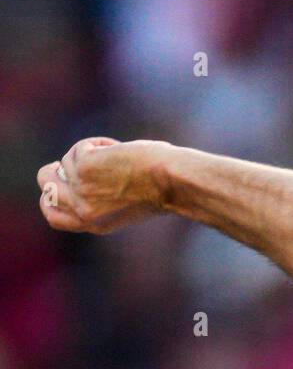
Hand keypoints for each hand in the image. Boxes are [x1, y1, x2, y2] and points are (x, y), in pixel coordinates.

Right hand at [36, 137, 168, 234]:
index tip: (66, 182)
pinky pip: (80, 148)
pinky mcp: (84, 167)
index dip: (52, 198)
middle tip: (83, 163)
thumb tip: (82, 174)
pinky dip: (99, 144)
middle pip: (45, 186)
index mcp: (94, 225)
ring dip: (86, 153)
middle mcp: (83, 212)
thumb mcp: (124, 204)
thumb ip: (100, 199)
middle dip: (57, 170)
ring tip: (116, 157)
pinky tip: (119, 150)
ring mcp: (81, 190)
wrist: (172, 181)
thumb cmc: (160, 189)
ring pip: (63, 162)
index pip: (54, 217)